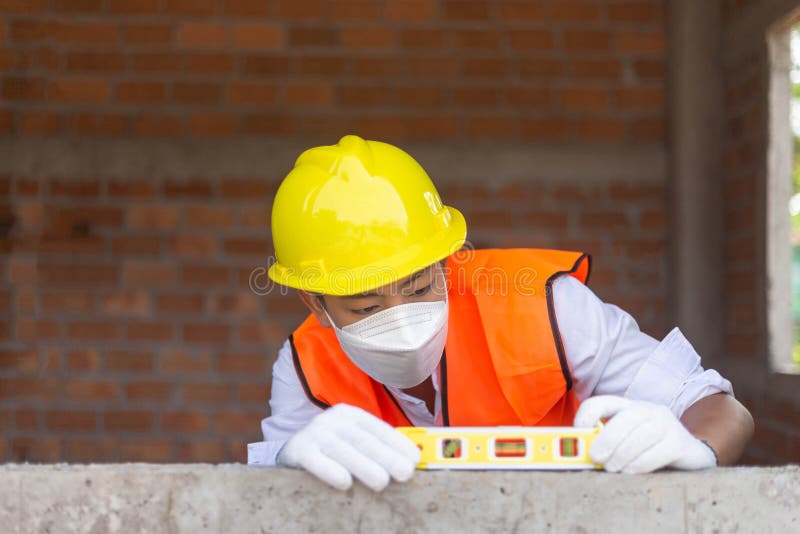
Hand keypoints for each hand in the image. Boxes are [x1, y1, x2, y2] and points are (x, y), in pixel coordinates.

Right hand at [277, 403, 420, 490]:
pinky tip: (344, 483)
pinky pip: (316, 461)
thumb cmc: (331, 451)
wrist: (291, 452)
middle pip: (364, 440)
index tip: (415, 459)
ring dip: (364, 467)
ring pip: (343, 450)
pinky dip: (330, 471)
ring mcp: (314, 433)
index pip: (379, 429)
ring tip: (382, 482)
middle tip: (405, 473)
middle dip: (387, 457)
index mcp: (351, 415)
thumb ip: (376, 448)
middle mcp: (333, 420)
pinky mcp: (298, 449)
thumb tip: (410, 461)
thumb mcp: (353, 443)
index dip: (398, 444)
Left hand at [574, 395, 716, 473]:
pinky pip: (658, 452)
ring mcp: (666, 424)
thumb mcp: (623, 442)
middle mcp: (647, 410)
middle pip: (626, 417)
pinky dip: (639, 463)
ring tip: (613, 468)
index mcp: (626, 407)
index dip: (585, 416)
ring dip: (622, 454)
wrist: (690, 455)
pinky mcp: (679, 442)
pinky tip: (630, 471)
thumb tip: (580, 455)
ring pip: (642, 434)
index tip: (578, 434)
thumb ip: (604, 444)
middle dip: (607, 439)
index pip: (600, 402)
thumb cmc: (647, 449)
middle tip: (596, 458)